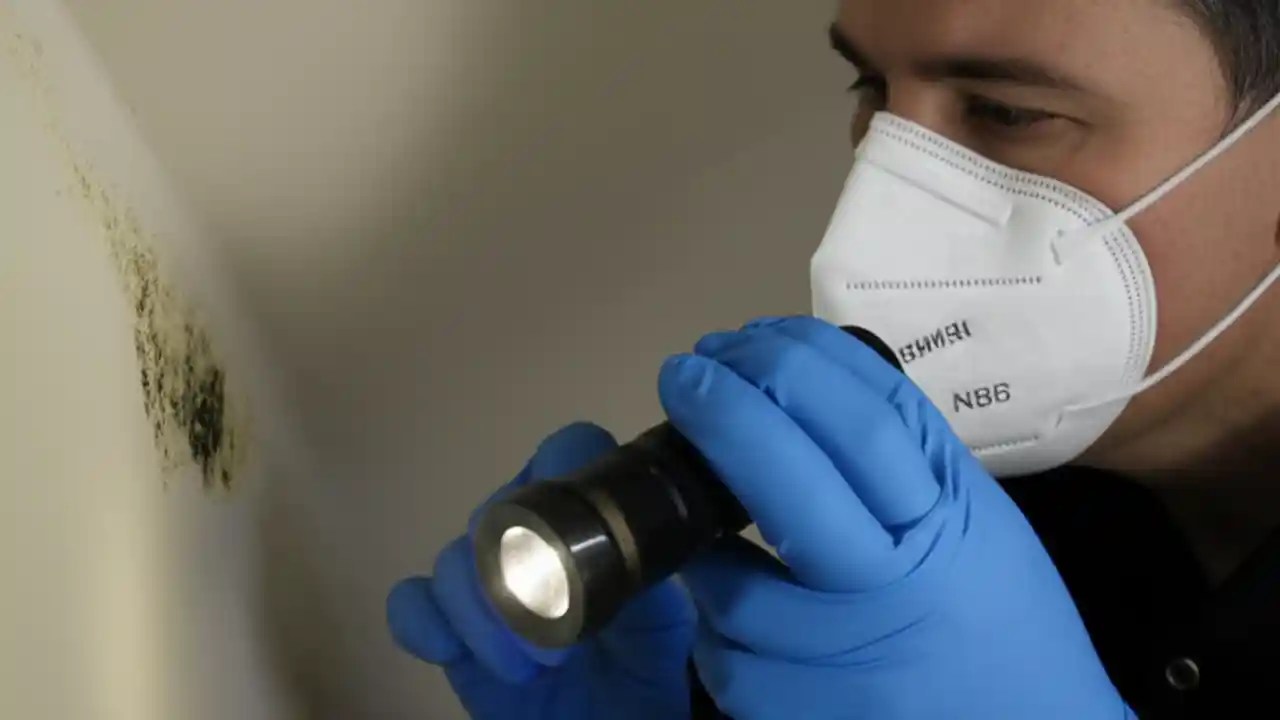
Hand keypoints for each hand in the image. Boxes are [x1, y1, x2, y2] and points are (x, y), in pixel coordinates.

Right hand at [386, 423, 696, 719]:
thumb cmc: (638, 674)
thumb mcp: (662, 630)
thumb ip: (650, 586)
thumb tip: (637, 546)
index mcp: (589, 515)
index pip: (566, 451)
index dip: (560, 473)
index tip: (571, 536)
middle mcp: (529, 531)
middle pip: (497, 508)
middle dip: (518, 576)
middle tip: (556, 644)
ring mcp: (483, 576)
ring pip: (452, 558)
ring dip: (482, 616)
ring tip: (524, 670)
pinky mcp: (445, 623)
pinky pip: (411, 602)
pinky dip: (426, 624)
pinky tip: (451, 653)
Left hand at [659, 316, 1132, 719]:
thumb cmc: (1002, 622)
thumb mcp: (976, 522)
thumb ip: (904, 456)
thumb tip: (799, 380)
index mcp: (950, 523)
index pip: (867, 421)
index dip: (790, 366)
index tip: (737, 343)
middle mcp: (900, 588)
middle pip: (791, 480)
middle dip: (725, 413)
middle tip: (683, 374)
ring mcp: (849, 664)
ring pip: (730, 582)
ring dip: (706, 546)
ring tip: (715, 528)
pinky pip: (727, 658)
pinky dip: (721, 627)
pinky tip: (740, 613)